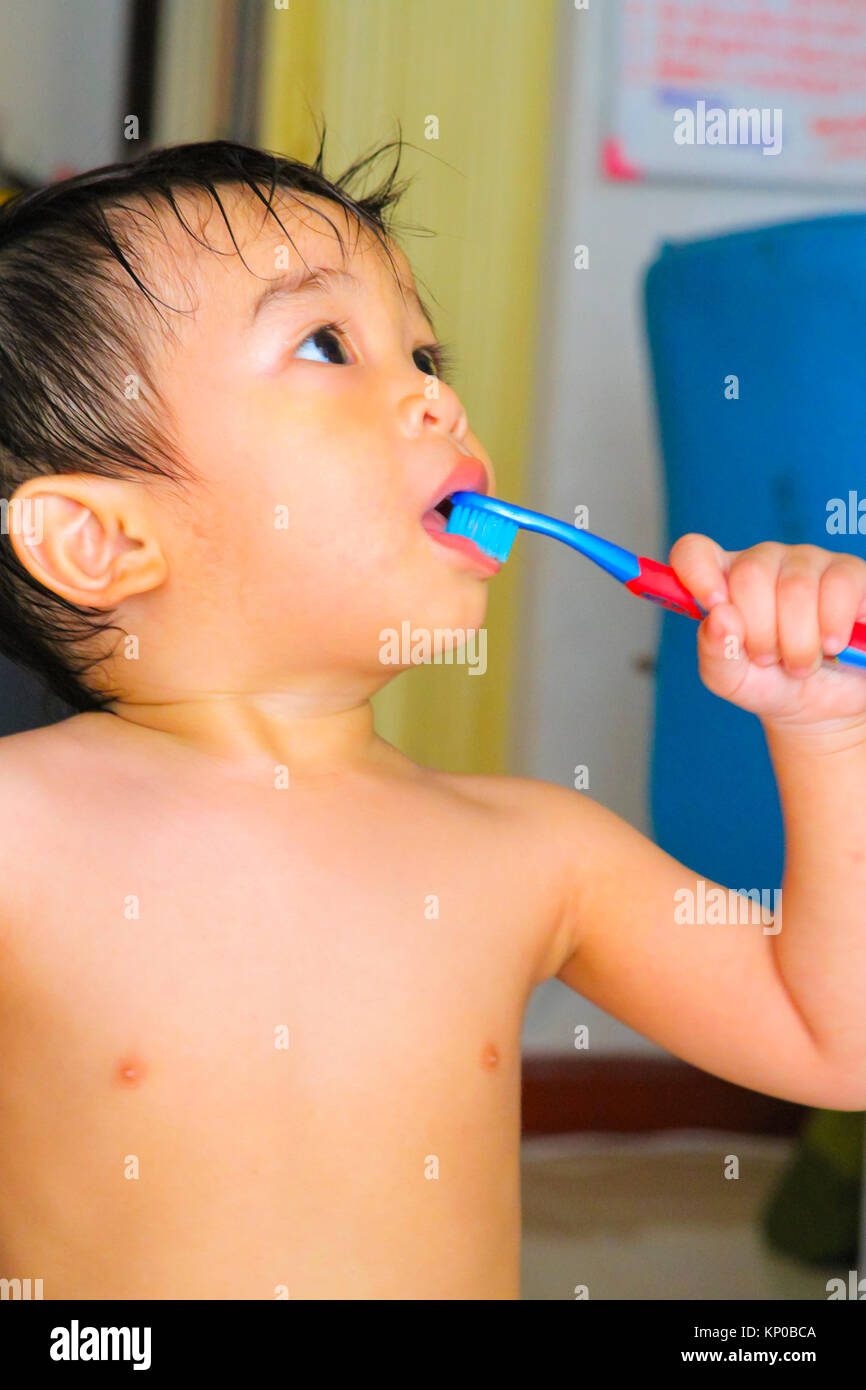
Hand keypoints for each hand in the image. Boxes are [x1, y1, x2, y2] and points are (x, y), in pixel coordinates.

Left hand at [668, 535, 865, 730]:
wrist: (823, 705)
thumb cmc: (770, 684)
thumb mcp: (731, 680)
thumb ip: (715, 652)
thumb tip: (720, 615)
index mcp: (723, 581)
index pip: (695, 552)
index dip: (698, 572)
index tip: (714, 605)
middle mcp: (762, 562)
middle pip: (751, 574)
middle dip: (761, 632)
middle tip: (769, 659)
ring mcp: (806, 562)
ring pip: (796, 587)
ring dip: (799, 641)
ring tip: (801, 663)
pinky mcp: (848, 572)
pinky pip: (839, 585)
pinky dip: (833, 626)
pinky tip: (831, 645)